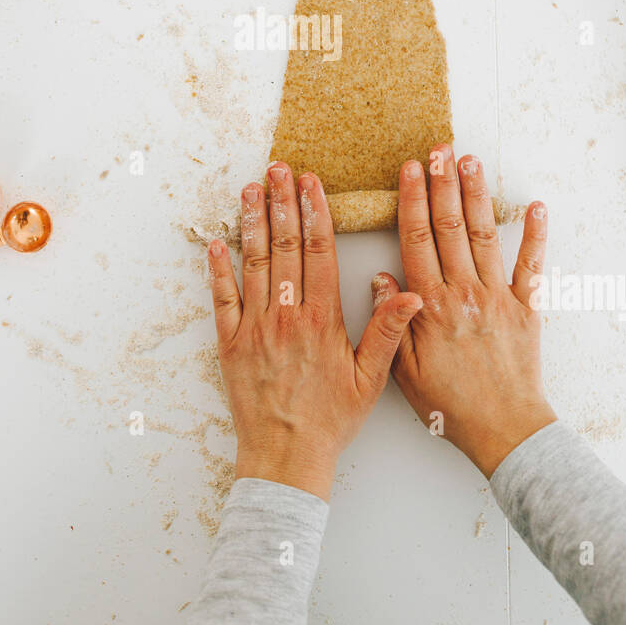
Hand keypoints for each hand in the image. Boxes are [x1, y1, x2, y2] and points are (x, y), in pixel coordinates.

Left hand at [207, 163, 422, 500]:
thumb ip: (387, 331)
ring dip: (251, 223)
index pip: (319, 252)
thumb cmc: (331, 419)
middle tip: (277, 168)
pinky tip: (215, 241)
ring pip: (252, 264)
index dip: (314, 212)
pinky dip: (217, 269)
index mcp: (322, 319)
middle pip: (285, 247)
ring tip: (250, 189)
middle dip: (281, 203)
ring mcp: (255, 327)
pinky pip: (221, 299)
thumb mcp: (371, 378)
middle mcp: (287, 316)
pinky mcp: (230, 344)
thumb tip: (410, 293)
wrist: (286, 456)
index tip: (310, 182)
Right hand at [383, 147, 555, 477]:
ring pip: (484, 236)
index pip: (417, 240)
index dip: (413, 201)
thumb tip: (380, 276)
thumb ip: (392, 320)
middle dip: (443, 184)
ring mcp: (498, 298)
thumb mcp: (403, 369)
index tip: (411, 169)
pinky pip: (532, 266)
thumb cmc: (450, 405)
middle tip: (439, 150)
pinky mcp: (527, 309)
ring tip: (471, 161)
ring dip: (477, 196)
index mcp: (430, 306)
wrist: (504, 430)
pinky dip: (535, 235)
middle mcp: (464, 293)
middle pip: (450, 227)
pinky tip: (535, 207)